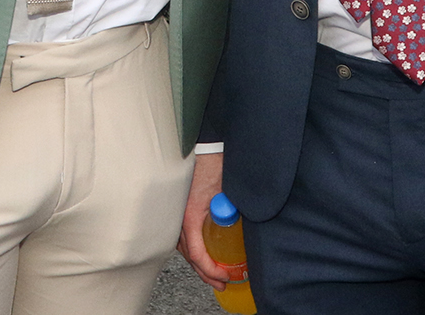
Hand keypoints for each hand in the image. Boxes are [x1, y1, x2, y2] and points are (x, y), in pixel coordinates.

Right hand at [177, 151, 229, 288]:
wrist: (205, 143)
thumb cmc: (214, 161)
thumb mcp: (228, 191)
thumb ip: (235, 210)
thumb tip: (247, 224)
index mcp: (189, 216)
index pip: (197, 254)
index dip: (210, 270)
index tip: (225, 277)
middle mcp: (179, 217)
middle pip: (189, 255)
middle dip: (205, 272)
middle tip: (221, 282)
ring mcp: (177, 212)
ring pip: (184, 245)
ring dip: (198, 260)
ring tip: (213, 270)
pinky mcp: (180, 206)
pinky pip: (184, 234)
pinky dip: (193, 246)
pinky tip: (203, 248)